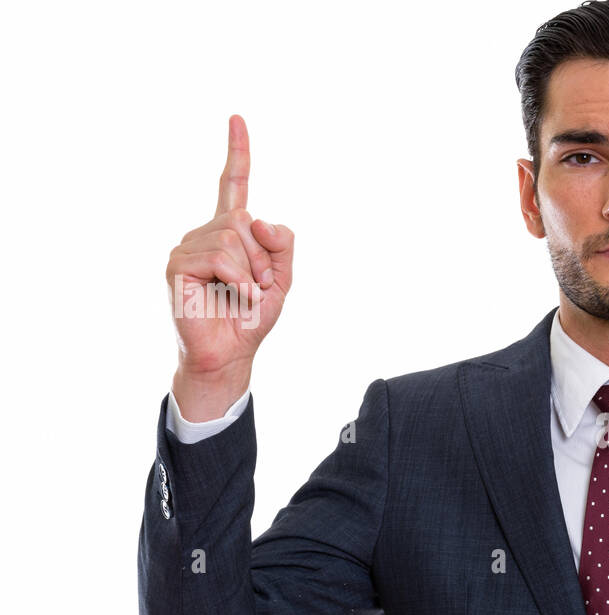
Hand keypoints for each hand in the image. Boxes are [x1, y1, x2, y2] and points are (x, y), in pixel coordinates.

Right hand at [166, 115, 294, 417]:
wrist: (231, 352)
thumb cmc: (250, 317)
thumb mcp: (282, 278)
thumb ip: (282, 243)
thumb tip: (256, 218)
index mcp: (230, 232)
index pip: (232, 185)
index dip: (237, 152)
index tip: (237, 118)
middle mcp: (205, 233)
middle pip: (245, 219)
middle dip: (263, 257)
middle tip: (257, 287)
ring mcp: (187, 246)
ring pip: (234, 237)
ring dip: (251, 272)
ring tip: (242, 294)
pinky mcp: (177, 264)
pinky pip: (221, 256)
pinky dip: (238, 280)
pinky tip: (231, 296)